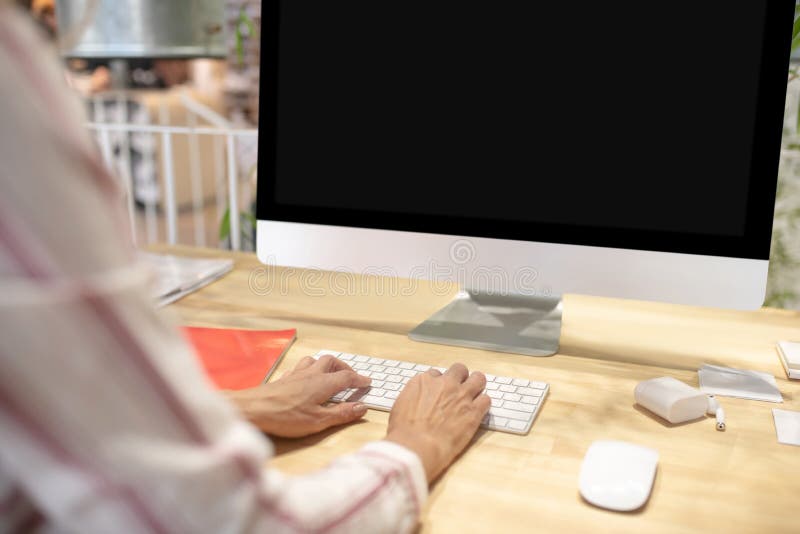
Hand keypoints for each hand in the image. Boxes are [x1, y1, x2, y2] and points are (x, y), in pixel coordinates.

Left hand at [227, 354, 370, 437]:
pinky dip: (308, 369)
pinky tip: (304, 378)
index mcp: (323, 384)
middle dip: (344, 367)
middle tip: (351, 376)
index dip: (359, 379)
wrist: (252, 409)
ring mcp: (296, 375)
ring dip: (326, 364)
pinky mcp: (283, 379)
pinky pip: (299, 367)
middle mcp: (311, 374)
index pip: (347, 377)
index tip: (367, 382)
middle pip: (332, 361)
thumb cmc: (285, 417)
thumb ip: (342, 413)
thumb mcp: (318, 421)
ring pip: (314, 360)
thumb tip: (362, 407)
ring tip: (330, 373)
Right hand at [385, 363, 489, 481]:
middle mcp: (445, 384)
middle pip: (459, 369)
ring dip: (477, 385)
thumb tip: (416, 400)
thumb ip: (412, 397)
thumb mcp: (400, 406)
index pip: (436, 374)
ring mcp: (461, 396)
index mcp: (424, 381)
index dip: (438, 383)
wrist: (417, 445)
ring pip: (478, 379)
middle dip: (460, 377)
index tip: (438, 392)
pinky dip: (483, 404)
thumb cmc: (404, 431)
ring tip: (475, 394)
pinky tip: (478, 411)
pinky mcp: (474, 411)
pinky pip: (486, 400)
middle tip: (459, 389)